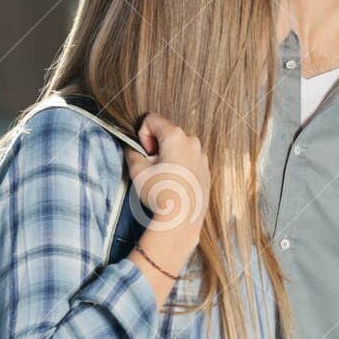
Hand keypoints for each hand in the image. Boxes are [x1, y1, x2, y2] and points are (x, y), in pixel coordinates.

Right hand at [125, 113, 210, 239]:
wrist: (182, 219)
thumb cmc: (161, 193)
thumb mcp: (137, 170)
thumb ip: (132, 153)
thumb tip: (133, 150)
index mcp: (176, 136)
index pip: (152, 120)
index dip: (142, 135)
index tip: (145, 153)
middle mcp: (193, 142)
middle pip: (167, 133)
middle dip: (156, 146)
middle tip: (152, 167)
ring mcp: (202, 157)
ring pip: (178, 148)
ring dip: (168, 157)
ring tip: (164, 177)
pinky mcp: (206, 171)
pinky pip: (188, 161)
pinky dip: (179, 167)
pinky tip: (174, 184)